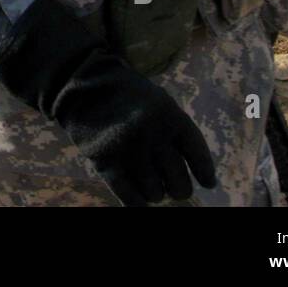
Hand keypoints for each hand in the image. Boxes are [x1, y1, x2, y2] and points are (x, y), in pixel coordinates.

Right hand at [0, 0, 215, 205]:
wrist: (80, 83)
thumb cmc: (125, 95)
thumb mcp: (158, 101)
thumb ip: (176, 131)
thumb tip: (201, 175)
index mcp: (170, 116)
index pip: (197, 154)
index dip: (204, 171)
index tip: (207, 183)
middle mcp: (152, 135)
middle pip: (179, 184)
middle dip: (178, 189)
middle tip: (172, 186)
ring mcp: (129, 150)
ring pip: (156, 195)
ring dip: (154, 192)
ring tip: (147, 181)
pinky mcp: (106, 163)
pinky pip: (131, 198)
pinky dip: (138, 203)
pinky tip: (138, 198)